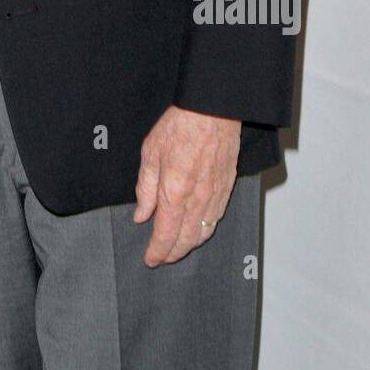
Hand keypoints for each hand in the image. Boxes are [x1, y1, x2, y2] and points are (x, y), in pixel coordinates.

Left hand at [134, 105, 240, 265]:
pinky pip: (216, 219)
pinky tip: (198, 230)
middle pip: (186, 240)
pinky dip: (205, 231)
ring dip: (189, 246)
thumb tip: (142, 215)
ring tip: (177, 248)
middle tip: (161, 258)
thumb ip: (145, 188)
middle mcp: (197, 200)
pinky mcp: (227, 188)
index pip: (165, 235)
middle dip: (172, 253)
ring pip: (203, 233)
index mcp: (174, 192)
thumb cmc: (180, 125)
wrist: (213, 109)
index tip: (150, 259)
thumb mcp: (150, 153)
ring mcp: (215, 196)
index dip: (157, 252)